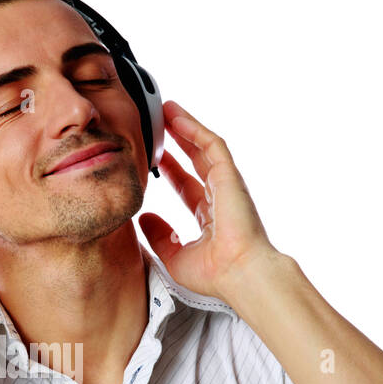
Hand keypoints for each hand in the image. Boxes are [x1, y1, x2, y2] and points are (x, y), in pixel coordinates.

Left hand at [138, 100, 281, 300]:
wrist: (238, 273)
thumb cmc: (214, 274)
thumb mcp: (174, 255)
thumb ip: (159, 235)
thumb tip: (143, 219)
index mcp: (210, 217)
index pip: (187, 186)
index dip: (170, 170)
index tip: (154, 159)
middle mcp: (220, 197)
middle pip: (195, 161)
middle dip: (177, 142)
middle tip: (158, 126)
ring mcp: (227, 184)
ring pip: (204, 147)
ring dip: (185, 127)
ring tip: (166, 110)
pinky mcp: (230, 175)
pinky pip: (211, 144)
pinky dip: (194, 128)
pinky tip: (177, 116)